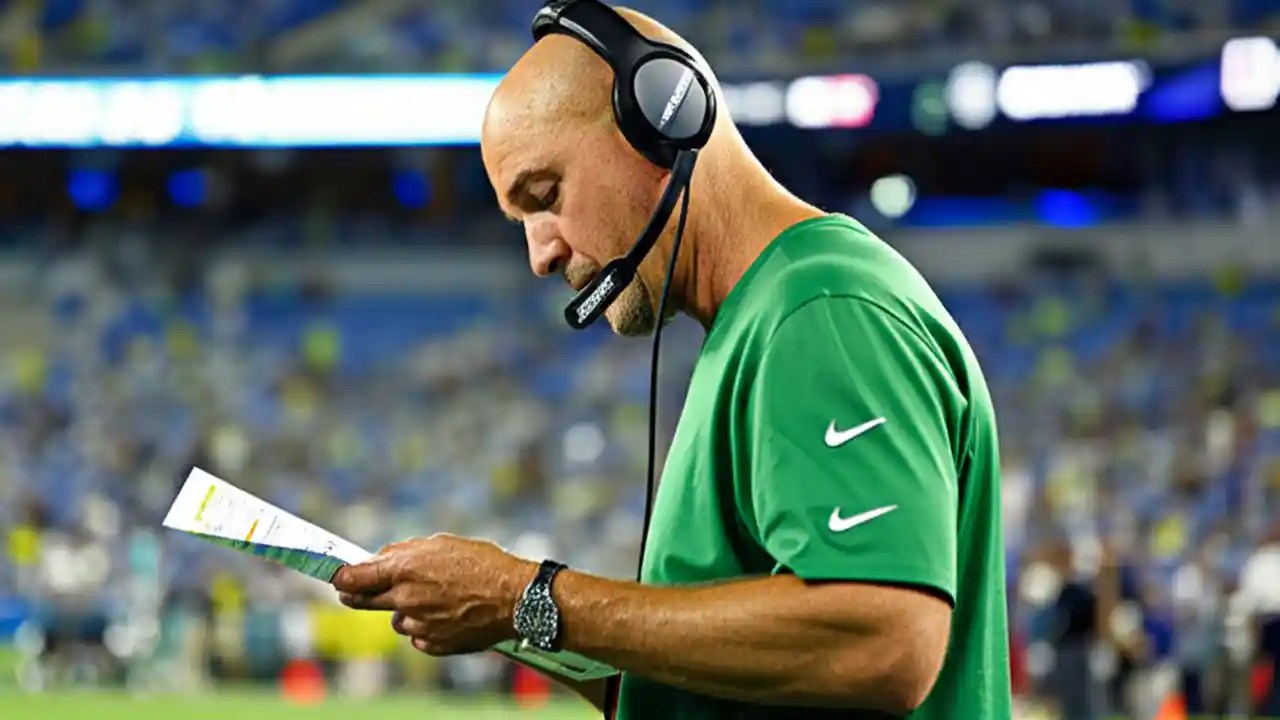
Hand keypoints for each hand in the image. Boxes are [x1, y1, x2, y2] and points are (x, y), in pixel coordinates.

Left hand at [332, 533, 537, 655]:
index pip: (354, 578)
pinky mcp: (432, 644)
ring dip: (404, 609)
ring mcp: (418, 625)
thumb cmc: (482, 564)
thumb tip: (381, 558)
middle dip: (354, 594)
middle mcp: (405, 599)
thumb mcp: (442, 544)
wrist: (515, 598)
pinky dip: (425, 626)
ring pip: (396, 618)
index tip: (336, 575)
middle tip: (352, 590)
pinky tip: (447, 615)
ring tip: (434, 598)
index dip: (340, 576)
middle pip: (363, 601)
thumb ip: (406, 552)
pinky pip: (417, 636)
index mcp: (405, 569)